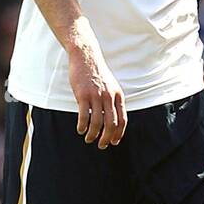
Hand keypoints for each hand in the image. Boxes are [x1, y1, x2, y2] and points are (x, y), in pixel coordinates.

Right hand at [66, 25, 126, 147]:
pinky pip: (84, 115)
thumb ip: (112, 100)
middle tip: (101, 146)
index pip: (122, 119)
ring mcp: (96, 96)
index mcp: (118, 96)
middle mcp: (109, 97)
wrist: (86, 57)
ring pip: (97, 122)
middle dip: (106, 138)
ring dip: (93, 134)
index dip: (119, 133)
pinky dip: (82, 125)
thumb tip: (111, 119)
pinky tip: (80, 129)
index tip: (114, 142)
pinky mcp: (83, 95)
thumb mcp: (110, 86)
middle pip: (111, 124)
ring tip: (89, 139)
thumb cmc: (97, 73)